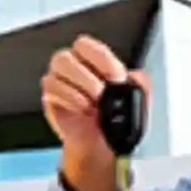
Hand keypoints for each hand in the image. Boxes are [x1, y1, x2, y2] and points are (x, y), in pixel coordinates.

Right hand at [42, 34, 150, 190]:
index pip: (86, 45)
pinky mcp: (50, 97)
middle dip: (88, 76)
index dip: (101, 59)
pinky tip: (82, 109)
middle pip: (66, 56)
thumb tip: (138, 76)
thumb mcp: (133, 99)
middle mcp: (73, 67)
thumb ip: (139, 83)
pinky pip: (52, 88)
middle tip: (102, 93)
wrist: (100, 146)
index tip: (116, 77)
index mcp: (92, 60)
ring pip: (58, 69)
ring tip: (93, 104)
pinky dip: (70, 99)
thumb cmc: (113, 119)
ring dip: (79, 87)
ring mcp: (58, 80)